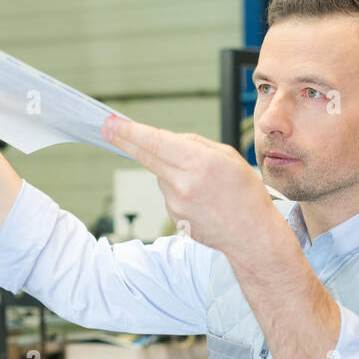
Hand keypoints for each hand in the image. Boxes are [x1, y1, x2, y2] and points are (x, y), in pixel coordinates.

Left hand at [101, 115, 278, 257]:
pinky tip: (200, 197)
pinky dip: (178, 188)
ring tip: (202, 181)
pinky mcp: (174, 217)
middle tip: (107, 128)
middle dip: (124, 140)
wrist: (250, 235)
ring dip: (170, 169)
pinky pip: (169, 192)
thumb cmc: (245, 194)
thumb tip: (170, 139)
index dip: (130, 132)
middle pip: (146, 156)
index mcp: (199, 163)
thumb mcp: (229, 157)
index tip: (112, 123)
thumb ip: (197, 144)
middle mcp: (183, 183)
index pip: (155, 142)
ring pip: (161, 173)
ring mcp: (175, 203)